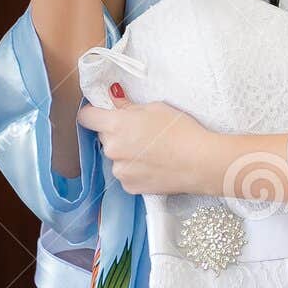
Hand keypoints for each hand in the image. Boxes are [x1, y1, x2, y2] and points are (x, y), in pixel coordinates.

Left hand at [77, 93, 217, 194]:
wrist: (201, 163)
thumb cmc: (182, 130)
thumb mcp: (156, 108)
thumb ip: (128, 106)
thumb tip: (114, 100)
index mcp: (116, 125)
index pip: (86, 117)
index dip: (94, 113)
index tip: (103, 114)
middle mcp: (112, 149)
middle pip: (103, 137)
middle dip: (116, 133)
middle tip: (140, 132)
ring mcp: (119, 171)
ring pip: (115, 157)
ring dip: (125, 153)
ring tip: (151, 152)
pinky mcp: (129, 187)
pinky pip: (125, 174)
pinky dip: (135, 169)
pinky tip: (154, 166)